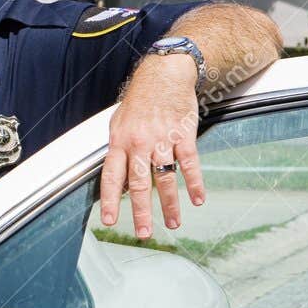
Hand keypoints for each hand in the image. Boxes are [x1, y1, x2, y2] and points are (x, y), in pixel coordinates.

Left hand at [98, 54, 204, 237]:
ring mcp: (163, 138)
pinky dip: (194, 182)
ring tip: (173, 223)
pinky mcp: (184, 134)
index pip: (112, 177)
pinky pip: (189, 163)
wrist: (164, 74)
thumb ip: (119, 152)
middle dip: (141, 211)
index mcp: (119, 142)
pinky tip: (197, 199)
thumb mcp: (119, 124)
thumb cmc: (140, 101)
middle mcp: (139, 142)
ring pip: (165, 177)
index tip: (109, 221)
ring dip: (170, 203)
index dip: (110, 200)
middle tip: (143, 233)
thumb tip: (120, 183)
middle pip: (139, 183)